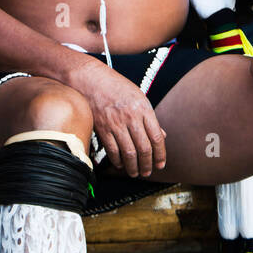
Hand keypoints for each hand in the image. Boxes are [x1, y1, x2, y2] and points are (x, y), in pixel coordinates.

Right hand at [73, 59, 165, 177]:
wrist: (91, 79)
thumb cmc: (116, 87)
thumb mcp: (138, 97)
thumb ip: (149, 118)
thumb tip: (162, 136)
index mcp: (144, 109)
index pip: (156, 137)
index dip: (160, 154)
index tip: (160, 164)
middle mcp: (131, 117)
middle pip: (144, 148)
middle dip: (147, 164)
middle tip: (148, 172)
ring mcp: (116, 124)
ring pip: (129, 153)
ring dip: (133, 167)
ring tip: (135, 173)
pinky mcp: (102, 128)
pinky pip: (113, 150)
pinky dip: (118, 161)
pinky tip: (121, 164)